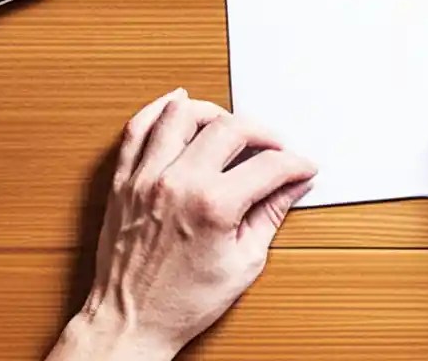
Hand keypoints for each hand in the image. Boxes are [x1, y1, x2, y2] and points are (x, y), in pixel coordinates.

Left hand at [49, 89, 316, 360]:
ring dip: (213, 112)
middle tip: (274, 147)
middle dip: (263, 132)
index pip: (268, 165)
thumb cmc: (183, 303)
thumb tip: (292, 187)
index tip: (302, 167)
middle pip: (230, 128)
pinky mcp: (124, 181)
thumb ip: (269, 215)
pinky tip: (177, 105)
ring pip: (181, 114)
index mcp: (212, 206)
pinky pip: (137, 128)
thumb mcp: (244, 263)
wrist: (131, 322)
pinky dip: (158, 110)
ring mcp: (146, 178)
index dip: (294, 163)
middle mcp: (177, 183)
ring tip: (229, 126)